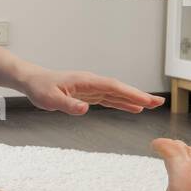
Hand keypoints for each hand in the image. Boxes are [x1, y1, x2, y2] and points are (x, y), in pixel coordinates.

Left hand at [19, 67, 165, 114]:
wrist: (32, 81)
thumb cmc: (40, 89)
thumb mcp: (50, 99)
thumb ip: (68, 105)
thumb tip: (85, 109)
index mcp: (86, 81)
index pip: (113, 87)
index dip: (131, 94)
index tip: (146, 101)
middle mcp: (92, 83)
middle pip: (120, 89)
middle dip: (139, 96)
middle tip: (158, 103)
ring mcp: (91, 88)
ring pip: (117, 94)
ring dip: (134, 99)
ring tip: (152, 106)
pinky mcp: (88, 94)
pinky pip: (109, 98)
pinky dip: (122, 103)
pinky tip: (132, 108)